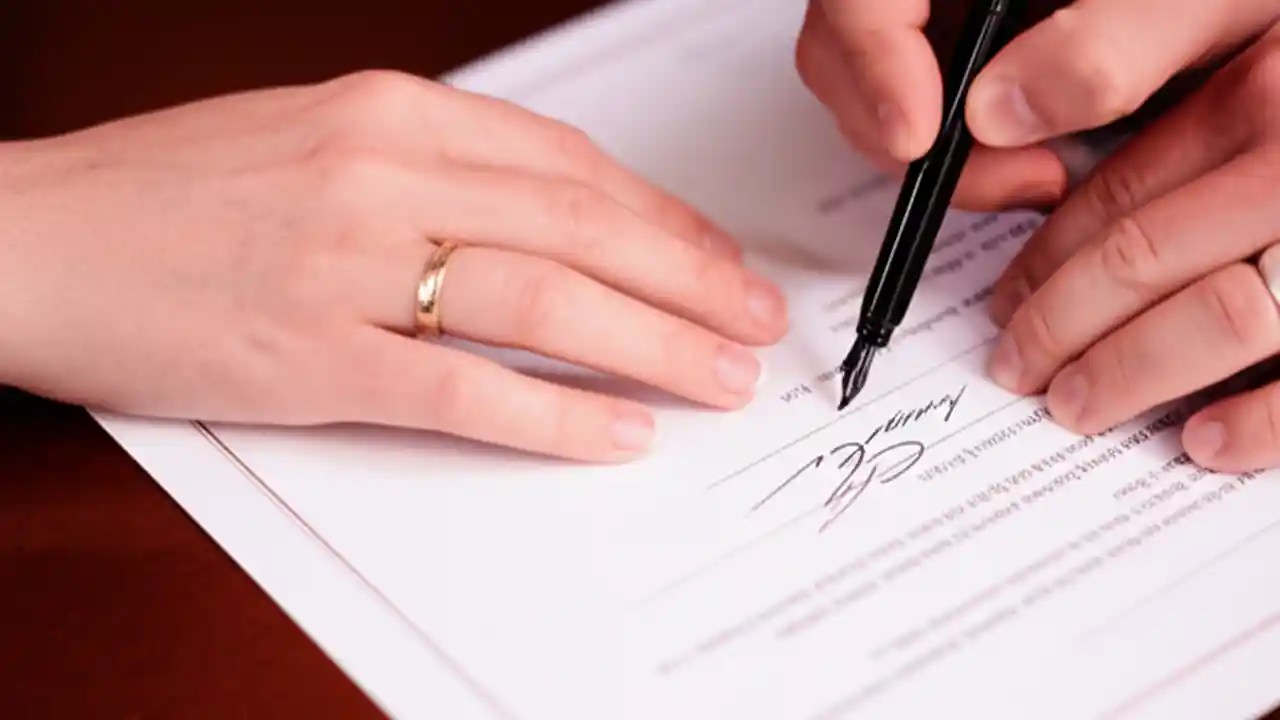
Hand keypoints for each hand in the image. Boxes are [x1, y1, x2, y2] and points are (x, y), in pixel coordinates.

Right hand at [0, 71, 787, 462]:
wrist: (35, 234)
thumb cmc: (169, 190)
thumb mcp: (315, 135)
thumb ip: (429, 163)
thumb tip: (540, 210)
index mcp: (389, 110)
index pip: (571, 161)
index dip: (665, 216)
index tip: (718, 256)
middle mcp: (382, 174)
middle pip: (583, 226)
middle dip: (690, 277)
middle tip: (754, 319)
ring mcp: (349, 264)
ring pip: (545, 300)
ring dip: (652, 342)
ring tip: (721, 376)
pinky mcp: (314, 355)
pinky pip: (464, 389)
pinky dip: (554, 415)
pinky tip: (617, 432)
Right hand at [795, 0, 1279, 209]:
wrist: (1255, 6)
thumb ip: (1106, 44)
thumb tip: (997, 117)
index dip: (871, 67)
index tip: (921, 138)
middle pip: (848, 51)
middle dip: (911, 137)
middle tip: (1012, 176)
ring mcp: (945, 14)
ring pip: (878, 89)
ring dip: (944, 156)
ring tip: (1039, 172)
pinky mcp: (964, 51)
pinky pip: (918, 107)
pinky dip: (963, 153)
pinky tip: (1030, 157)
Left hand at [985, 29, 1279, 471]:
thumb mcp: (1251, 0)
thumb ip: (1130, 37)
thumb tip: (993, 106)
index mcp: (1271, 84)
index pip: (1122, 187)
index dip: (1047, 252)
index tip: (1005, 298)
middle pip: (1155, 253)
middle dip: (1064, 318)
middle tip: (1014, 364)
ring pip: (1229, 314)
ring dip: (1137, 371)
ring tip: (1075, 406)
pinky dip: (1267, 417)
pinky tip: (1204, 441)